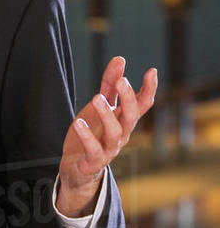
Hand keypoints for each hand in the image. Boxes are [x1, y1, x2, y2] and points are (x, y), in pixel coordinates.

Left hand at [57, 55, 157, 216]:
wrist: (76, 168)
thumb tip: (120, 59)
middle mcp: (121, 135)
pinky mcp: (93, 162)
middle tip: (122, 80)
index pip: (143, 104)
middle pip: (132, 117)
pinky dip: (87, 136)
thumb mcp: (99, 106)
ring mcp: (108, 149)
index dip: (149, 89)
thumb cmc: (92, 134)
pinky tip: (78, 123)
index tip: (151, 71)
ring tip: (96, 98)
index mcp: (124, 120)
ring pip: (115, 133)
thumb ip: (109, 85)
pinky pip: (94, 150)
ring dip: (107, 115)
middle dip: (129, 99)